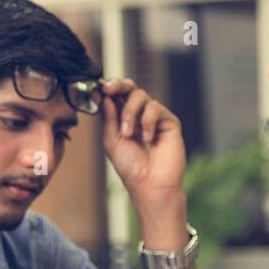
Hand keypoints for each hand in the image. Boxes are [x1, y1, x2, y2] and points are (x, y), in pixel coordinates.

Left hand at [99, 78, 186, 216]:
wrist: (149, 183)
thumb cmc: (130, 167)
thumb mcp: (112, 141)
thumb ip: (109, 118)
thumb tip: (106, 96)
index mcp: (123, 120)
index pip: (117, 97)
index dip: (109, 88)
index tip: (100, 87)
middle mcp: (139, 116)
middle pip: (130, 89)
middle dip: (118, 85)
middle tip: (109, 89)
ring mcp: (154, 117)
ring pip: (141, 96)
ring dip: (130, 113)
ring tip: (128, 134)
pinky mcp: (168, 121)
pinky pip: (155, 107)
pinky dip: (148, 121)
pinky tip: (148, 138)